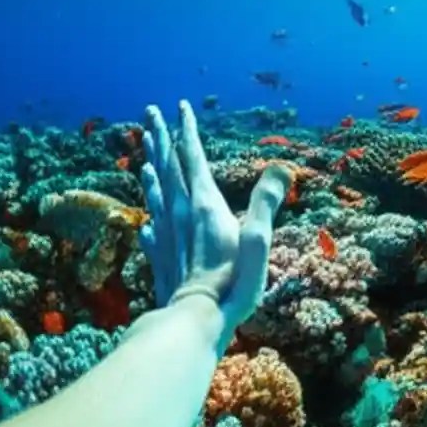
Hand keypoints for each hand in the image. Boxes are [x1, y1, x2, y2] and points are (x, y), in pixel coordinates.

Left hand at [138, 100, 290, 346]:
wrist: (194, 320)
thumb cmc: (232, 284)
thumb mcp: (258, 241)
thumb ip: (266, 204)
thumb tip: (281, 168)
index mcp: (204, 204)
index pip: (193, 157)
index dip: (187, 130)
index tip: (180, 106)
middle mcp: (181, 212)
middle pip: (168, 167)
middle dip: (160, 137)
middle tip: (150, 112)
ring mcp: (168, 233)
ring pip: (156, 191)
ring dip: (151, 166)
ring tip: (145, 151)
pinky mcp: (161, 255)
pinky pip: (152, 223)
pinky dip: (149, 208)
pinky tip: (148, 213)